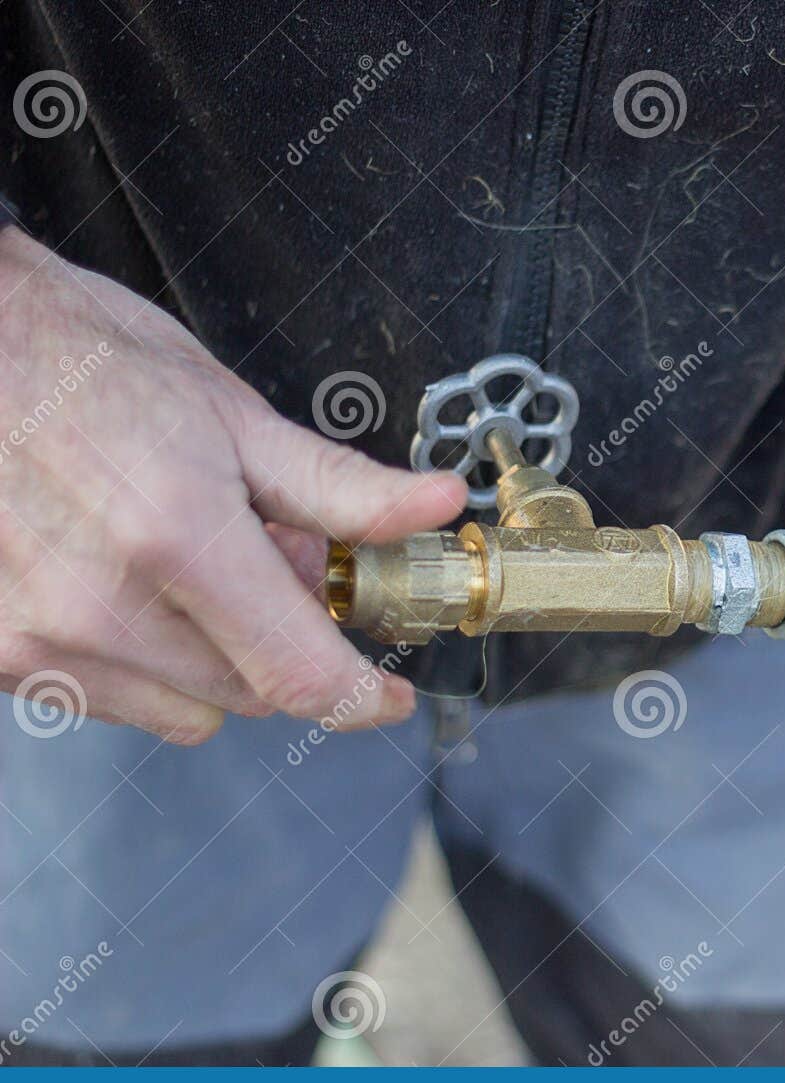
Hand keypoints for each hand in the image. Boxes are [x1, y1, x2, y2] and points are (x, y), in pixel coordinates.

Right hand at [0, 227, 464, 742]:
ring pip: (187, 707)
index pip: (300, 675)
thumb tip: (436, 507)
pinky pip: (114, 699)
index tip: (388, 698)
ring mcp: (39, 637)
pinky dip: (141, 661)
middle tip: (265, 564)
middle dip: (281, 640)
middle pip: (253, 691)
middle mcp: (101, 606)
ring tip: (181, 566)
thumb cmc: (86, 365)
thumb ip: (340, 488)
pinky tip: (122, 584)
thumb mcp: (233, 416)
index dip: (362, 699)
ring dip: (212, 657)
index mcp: (178, 538)